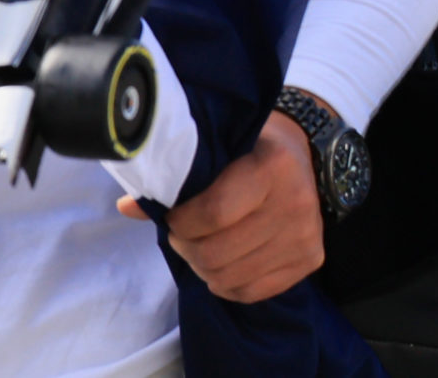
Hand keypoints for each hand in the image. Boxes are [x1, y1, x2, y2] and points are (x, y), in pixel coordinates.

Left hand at [118, 111, 324, 302]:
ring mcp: (306, 236)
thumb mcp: (219, 145)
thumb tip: (126, 207)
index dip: (182, 222)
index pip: (215, 212)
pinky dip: (227, 285)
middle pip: (220, 251)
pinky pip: (255, 291)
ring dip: (203, 269)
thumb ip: (177, 175)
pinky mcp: (311, 261)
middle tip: (179, 237)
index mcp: (271, 167)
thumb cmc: (251, 146)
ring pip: (234, 276)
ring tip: (196, 250)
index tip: (172, 217)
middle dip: (187, 248)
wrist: (305, 157)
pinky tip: (218, 268)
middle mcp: (295, 203)